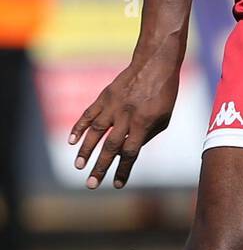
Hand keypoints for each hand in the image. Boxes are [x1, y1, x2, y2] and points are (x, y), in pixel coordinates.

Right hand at [68, 54, 180, 188]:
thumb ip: (146, 135)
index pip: (130, 152)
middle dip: (100, 167)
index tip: (117, 185)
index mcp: (143, 123)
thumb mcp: (163, 118)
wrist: (155, 64)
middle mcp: (126, 115)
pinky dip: (79, 127)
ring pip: (95, 131)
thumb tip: (129, 151)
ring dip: (86, 150)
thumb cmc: (163, 94)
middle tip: (91, 185)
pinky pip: (88, 113)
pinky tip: (72, 141)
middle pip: (111, 146)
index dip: (123, 170)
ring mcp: (113, 105)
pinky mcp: (105, 96)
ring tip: (79, 166)